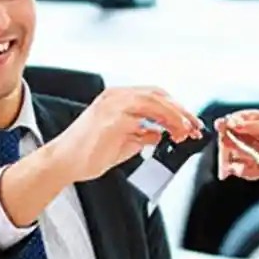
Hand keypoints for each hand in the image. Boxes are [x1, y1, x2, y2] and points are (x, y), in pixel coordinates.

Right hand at [53, 87, 203, 181]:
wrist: (63, 162)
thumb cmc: (88, 153)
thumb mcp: (123, 141)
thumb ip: (142, 134)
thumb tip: (160, 133)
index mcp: (117, 97)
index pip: (154, 95)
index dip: (175, 107)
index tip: (190, 121)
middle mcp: (115, 96)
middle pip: (158, 95)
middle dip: (180, 110)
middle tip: (195, 125)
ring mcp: (113, 106)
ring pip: (154, 102)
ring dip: (175, 116)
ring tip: (187, 131)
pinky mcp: (113, 120)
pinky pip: (144, 119)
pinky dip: (162, 126)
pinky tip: (171, 135)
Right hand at [214, 110, 258, 180]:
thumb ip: (252, 126)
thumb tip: (232, 123)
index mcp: (251, 121)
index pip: (231, 123)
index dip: (224, 126)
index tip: (220, 127)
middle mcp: (247, 136)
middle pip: (228, 141)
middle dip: (230, 147)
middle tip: (235, 150)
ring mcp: (249, 152)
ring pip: (234, 158)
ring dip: (243, 162)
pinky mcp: (252, 166)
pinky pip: (243, 171)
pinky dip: (251, 172)